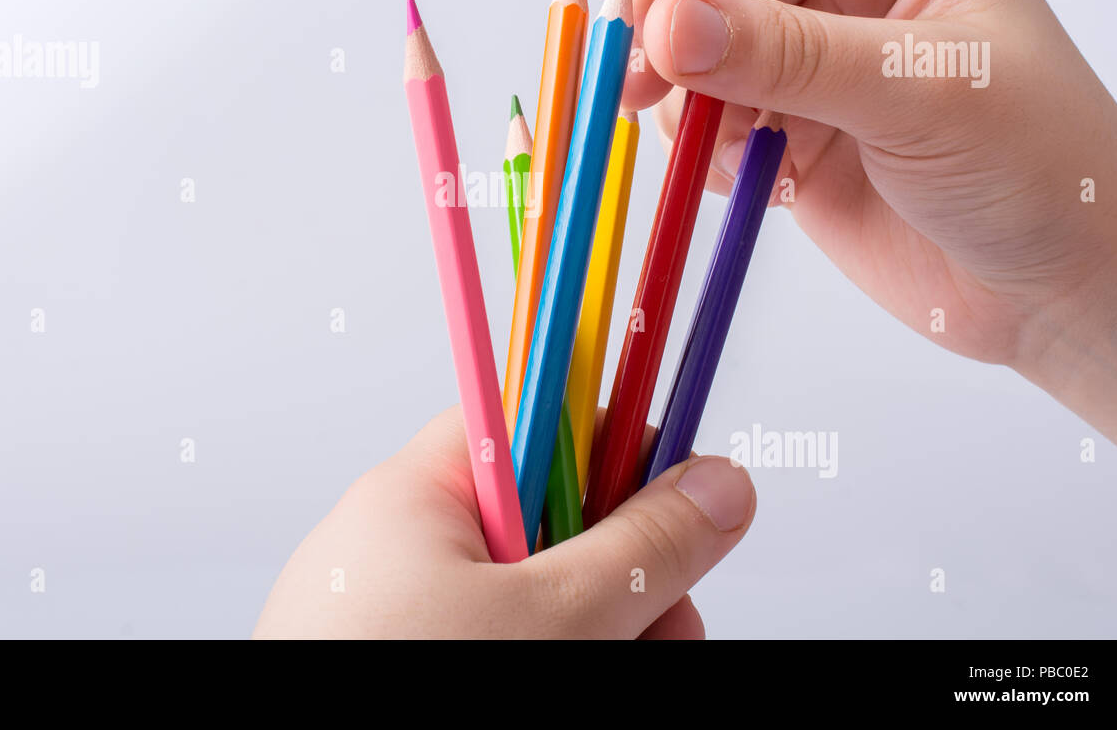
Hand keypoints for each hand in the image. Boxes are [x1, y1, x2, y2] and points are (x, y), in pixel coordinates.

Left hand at [254, 407, 754, 637]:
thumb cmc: (399, 694)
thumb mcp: (549, 621)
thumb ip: (643, 548)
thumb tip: (719, 484)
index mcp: (415, 492)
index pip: (533, 421)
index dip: (614, 446)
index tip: (680, 494)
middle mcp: (400, 546)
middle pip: (548, 521)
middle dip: (624, 573)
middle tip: (669, 628)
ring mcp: (397, 615)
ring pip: (530, 596)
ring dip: (600, 629)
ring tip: (634, 665)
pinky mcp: (403, 660)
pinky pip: (493, 638)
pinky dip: (546, 652)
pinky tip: (572, 685)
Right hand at [587, 0, 1116, 455]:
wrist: (1056, 292)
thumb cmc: (1040, 167)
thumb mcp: (916, 90)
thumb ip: (786, 54)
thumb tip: (667, 24)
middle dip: (669, 18)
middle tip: (632, 72)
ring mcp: (812, 62)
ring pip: (699, 49)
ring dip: (679, 91)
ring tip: (692, 135)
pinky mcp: (789, 134)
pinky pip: (708, 121)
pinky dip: (703, 147)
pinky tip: (745, 178)